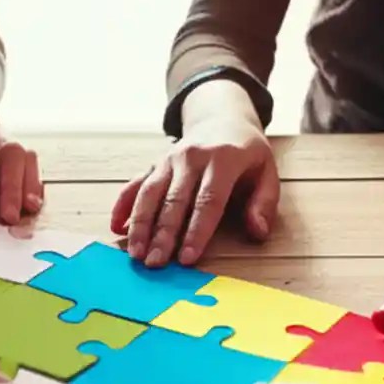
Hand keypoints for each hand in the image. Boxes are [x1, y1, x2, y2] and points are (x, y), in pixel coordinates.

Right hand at [112, 106, 276, 266]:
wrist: (221, 119)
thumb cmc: (246, 154)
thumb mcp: (267, 172)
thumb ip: (263, 204)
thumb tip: (257, 232)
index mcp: (222, 159)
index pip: (208, 200)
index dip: (197, 231)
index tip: (188, 258)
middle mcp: (191, 157)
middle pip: (174, 200)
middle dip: (163, 235)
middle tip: (155, 264)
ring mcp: (169, 159)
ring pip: (150, 193)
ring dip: (140, 224)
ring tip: (136, 253)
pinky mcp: (154, 164)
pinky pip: (135, 184)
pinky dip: (123, 205)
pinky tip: (116, 228)